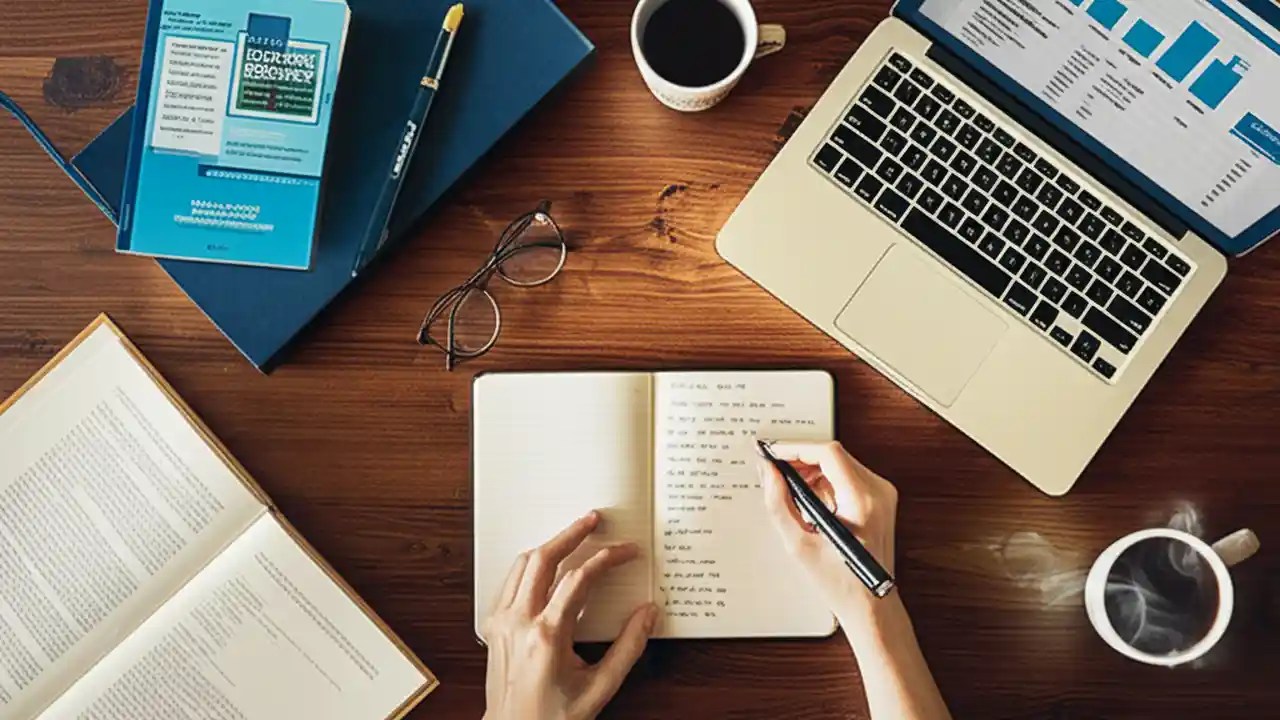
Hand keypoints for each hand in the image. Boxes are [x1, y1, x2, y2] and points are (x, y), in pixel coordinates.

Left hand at [482, 511, 657, 719]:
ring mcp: (501, 622)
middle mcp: (519, 622)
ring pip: (522, 565)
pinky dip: (529, 566)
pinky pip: (509, 582)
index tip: (626, 552)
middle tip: (593, 520)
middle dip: (572, 534)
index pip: (579, 579)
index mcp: (547, 635)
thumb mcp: (601, 688)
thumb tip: (648, 614)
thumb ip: (628, 648)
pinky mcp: (492, 626)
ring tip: (572, 535)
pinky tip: (544, 564)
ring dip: (549, 545)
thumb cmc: (554, 717)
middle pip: (544, 558)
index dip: (607, 558)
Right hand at [758, 441, 897, 621]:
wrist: (870, 603)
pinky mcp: (879, 499)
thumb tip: (769, 474)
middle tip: (776, 472)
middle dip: (801, 460)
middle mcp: (878, 492)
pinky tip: (810, 501)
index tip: (773, 453)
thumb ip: (779, 504)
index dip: (795, 448)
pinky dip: (824, 481)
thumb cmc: (842, 583)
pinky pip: (847, 476)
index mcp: (862, 501)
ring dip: (812, 470)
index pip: (827, 453)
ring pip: (839, 463)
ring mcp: (882, 494)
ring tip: (791, 491)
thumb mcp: (799, 545)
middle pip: (833, 455)